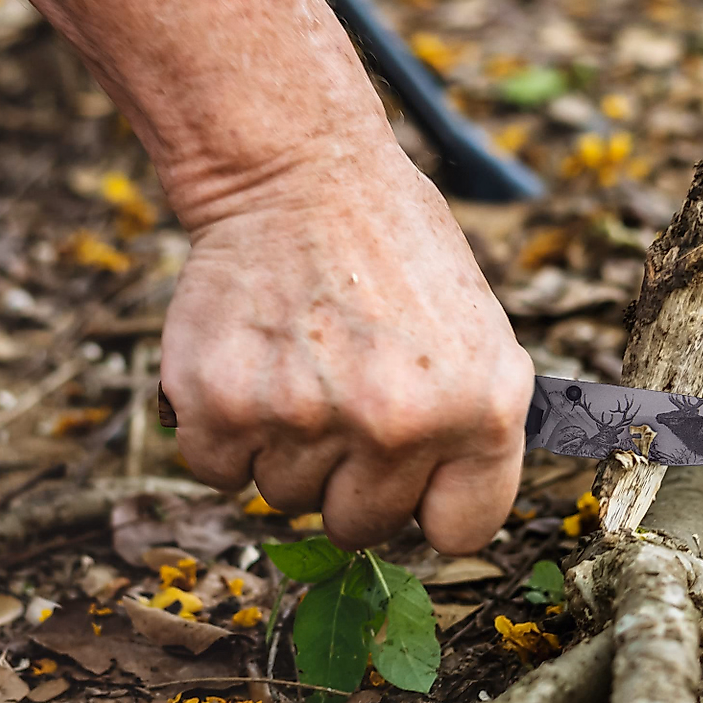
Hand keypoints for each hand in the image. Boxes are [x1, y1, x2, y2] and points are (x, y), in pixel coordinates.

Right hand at [159, 149, 534, 555]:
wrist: (299, 171)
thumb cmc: (396, 252)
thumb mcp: (480, 332)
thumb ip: (475, 428)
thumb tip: (451, 511)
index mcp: (484, 410)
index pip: (460, 532)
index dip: (429, 504)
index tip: (411, 476)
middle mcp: (401, 424)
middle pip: (361, 527)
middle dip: (348, 478)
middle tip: (343, 399)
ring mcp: (309, 418)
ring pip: (285, 498)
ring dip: (286, 448)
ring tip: (301, 364)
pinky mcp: (223, 404)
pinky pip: (218, 472)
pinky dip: (224, 433)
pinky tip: (252, 366)